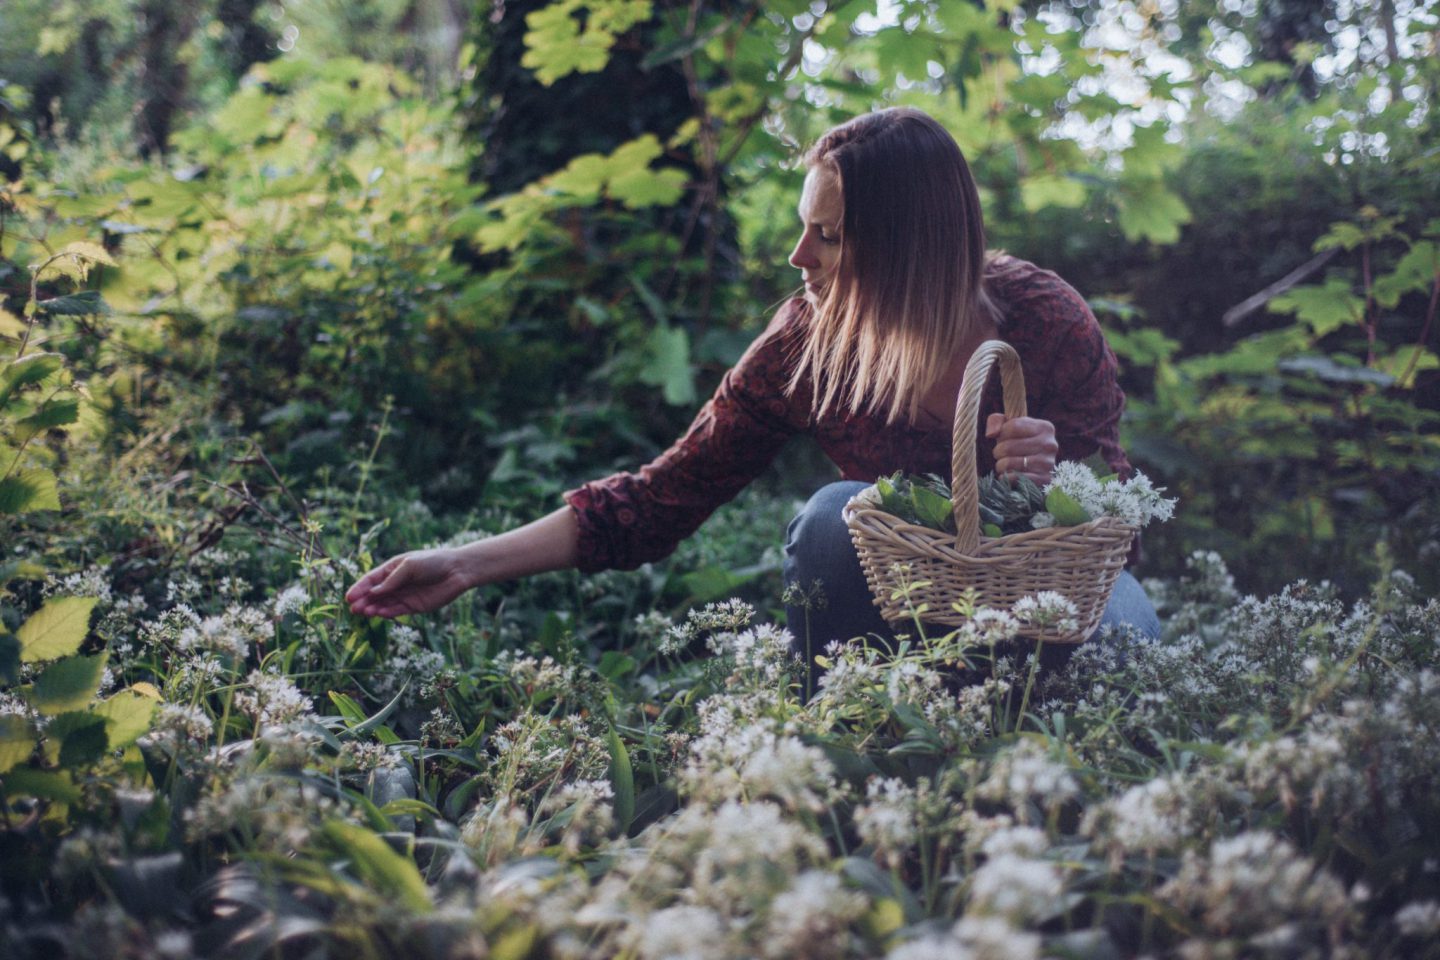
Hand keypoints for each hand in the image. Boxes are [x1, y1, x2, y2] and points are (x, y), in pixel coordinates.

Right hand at [345, 547, 472, 618]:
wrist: (457, 571)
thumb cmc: (433, 562)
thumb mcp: (410, 566)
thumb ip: (393, 580)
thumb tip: (374, 592)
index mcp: (392, 569)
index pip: (372, 579)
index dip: (359, 588)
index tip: (349, 597)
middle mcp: (396, 583)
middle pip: (375, 594)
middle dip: (363, 600)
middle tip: (353, 608)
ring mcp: (404, 595)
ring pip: (384, 604)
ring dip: (373, 608)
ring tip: (363, 612)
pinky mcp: (414, 607)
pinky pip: (397, 611)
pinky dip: (387, 613)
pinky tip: (378, 614)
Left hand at [985, 413, 1057, 485]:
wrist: (1035, 470)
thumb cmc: (1018, 443)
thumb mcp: (1009, 427)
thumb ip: (996, 421)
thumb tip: (991, 434)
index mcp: (1045, 428)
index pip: (1012, 426)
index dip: (1001, 433)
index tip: (1004, 438)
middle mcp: (1050, 444)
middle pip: (1008, 446)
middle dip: (998, 451)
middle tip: (1001, 454)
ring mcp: (1048, 463)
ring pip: (1008, 463)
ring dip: (1000, 465)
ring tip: (1006, 464)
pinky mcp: (1043, 480)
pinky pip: (1014, 478)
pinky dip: (1006, 477)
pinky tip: (1009, 474)